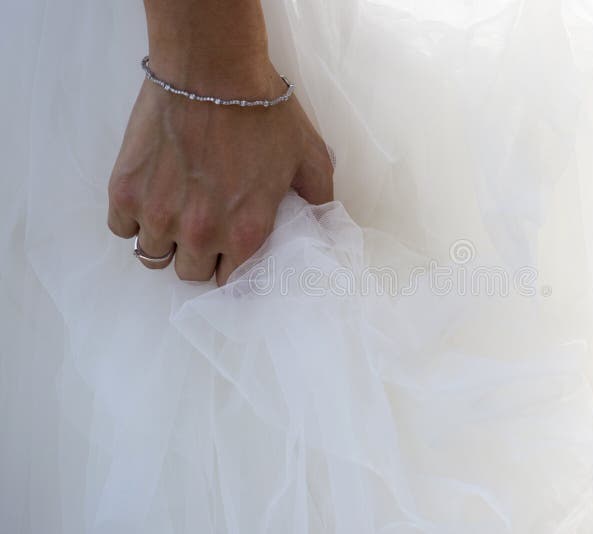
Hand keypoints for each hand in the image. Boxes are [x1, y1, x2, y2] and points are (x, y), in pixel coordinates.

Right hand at [107, 2, 332, 284]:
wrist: (213, 71)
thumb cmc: (264, 111)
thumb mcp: (310, 156)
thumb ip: (319, 197)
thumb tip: (324, 220)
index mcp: (244, 233)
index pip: (229, 281)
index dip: (229, 266)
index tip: (227, 249)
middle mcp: (199, 234)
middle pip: (188, 272)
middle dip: (197, 256)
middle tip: (201, 229)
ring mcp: (157, 214)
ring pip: (151, 255)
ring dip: (163, 240)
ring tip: (173, 214)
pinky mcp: (125, 191)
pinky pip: (121, 228)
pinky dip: (133, 219)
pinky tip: (148, 201)